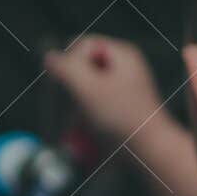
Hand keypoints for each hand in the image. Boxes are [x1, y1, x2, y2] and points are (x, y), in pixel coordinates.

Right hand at [43, 35, 165, 143]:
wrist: (147, 150)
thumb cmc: (121, 117)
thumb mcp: (88, 88)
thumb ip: (65, 69)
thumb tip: (49, 57)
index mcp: (122, 55)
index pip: (83, 45)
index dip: (70, 62)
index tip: (69, 84)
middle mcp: (124, 69)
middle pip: (83, 69)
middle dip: (73, 89)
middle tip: (78, 106)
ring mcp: (122, 90)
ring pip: (85, 91)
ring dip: (77, 108)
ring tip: (85, 122)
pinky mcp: (119, 110)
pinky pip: (93, 107)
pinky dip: (86, 118)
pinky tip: (89, 130)